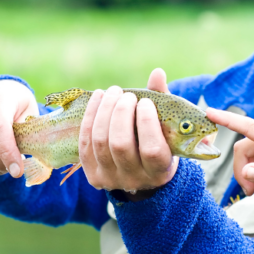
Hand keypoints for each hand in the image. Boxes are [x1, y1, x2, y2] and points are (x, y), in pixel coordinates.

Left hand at [79, 68, 177, 193]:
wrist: (142, 175)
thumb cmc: (160, 144)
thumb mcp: (167, 129)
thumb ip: (164, 102)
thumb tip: (157, 73)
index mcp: (159, 172)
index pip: (151, 149)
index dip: (146, 123)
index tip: (145, 103)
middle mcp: (135, 180)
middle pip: (121, 144)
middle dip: (121, 113)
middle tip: (126, 95)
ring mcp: (111, 179)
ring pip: (101, 141)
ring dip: (104, 111)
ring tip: (113, 92)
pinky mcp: (93, 175)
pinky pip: (86, 143)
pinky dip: (90, 117)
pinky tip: (98, 99)